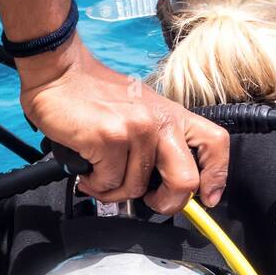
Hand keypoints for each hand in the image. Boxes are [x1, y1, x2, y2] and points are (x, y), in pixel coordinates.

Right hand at [16, 33, 228, 212]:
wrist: (59, 71)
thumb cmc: (94, 95)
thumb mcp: (140, 111)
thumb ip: (157, 143)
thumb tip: (163, 186)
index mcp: (172, 115)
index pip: (215, 143)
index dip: (216, 176)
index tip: (208, 198)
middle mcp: (160, 121)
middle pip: (185, 181)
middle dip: (166, 203)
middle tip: (146, 200)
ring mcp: (137, 129)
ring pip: (136, 189)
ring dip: (113, 191)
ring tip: (99, 172)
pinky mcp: (111, 138)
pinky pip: (109, 184)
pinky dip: (95, 184)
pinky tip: (87, 167)